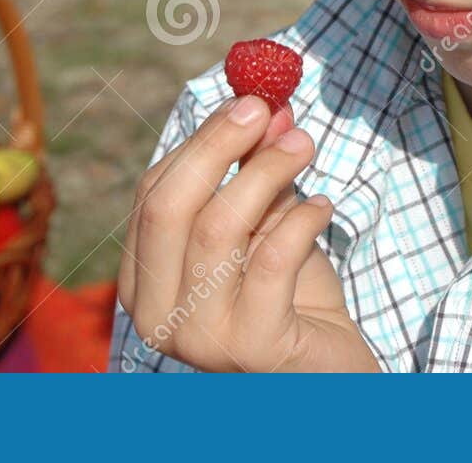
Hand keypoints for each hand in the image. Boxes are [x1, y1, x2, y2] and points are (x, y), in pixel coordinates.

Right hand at [117, 95, 379, 371]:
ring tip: (304, 145)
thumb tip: (263, 106)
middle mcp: (157, 313)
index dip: (199, 141)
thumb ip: (252, 171)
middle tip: (263, 107)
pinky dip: (302, 219)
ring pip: (218, 227)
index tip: (243, 100)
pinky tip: (324, 206)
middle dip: (217, 146)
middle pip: (170, 206)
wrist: (328, 371)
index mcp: (143, 282)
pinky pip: (272, 258)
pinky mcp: (251, 346)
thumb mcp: (263, 223)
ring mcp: (199, 336)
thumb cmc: (290, 296)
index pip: (153, 197)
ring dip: (267, 171)